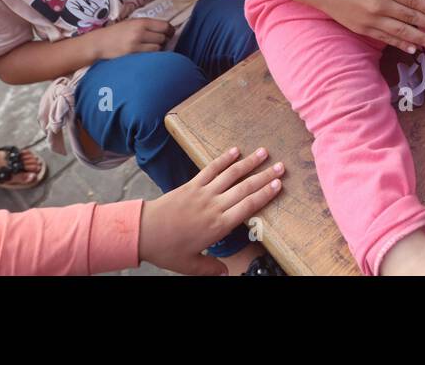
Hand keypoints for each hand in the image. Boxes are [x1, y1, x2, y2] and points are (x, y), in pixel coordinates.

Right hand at [90, 18, 172, 60]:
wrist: (99, 42)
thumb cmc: (116, 32)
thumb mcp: (131, 22)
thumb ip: (146, 24)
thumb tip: (165, 29)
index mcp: (141, 22)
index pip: (164, 26)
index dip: (170, 30)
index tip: (170, 33)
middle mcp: (140, 32)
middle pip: (162, 37)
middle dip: (164, 40)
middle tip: (161, 42)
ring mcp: (136, 44)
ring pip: (158, 47)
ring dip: (158, 48)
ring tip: (152, 48)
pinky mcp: (133, 54)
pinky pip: (150, 55)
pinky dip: (152, 55)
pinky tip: (148, 54)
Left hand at [138, 146, 284, 274]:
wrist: (143, 231)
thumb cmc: (167, 249)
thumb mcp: (190, 265)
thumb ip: (211, 268)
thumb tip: (227, 273)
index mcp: (218, 226)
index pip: (247, 207)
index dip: (265, 195)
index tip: (279, 185)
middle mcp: (214, 206)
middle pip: (245, 188)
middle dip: (264, 176)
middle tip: (281, 167)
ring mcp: (203, 193)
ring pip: (230, 175)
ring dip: (249, 163)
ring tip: (264, 152)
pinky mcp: (192, 184)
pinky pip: (210, 169)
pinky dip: (224, 159)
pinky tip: (235, 151)